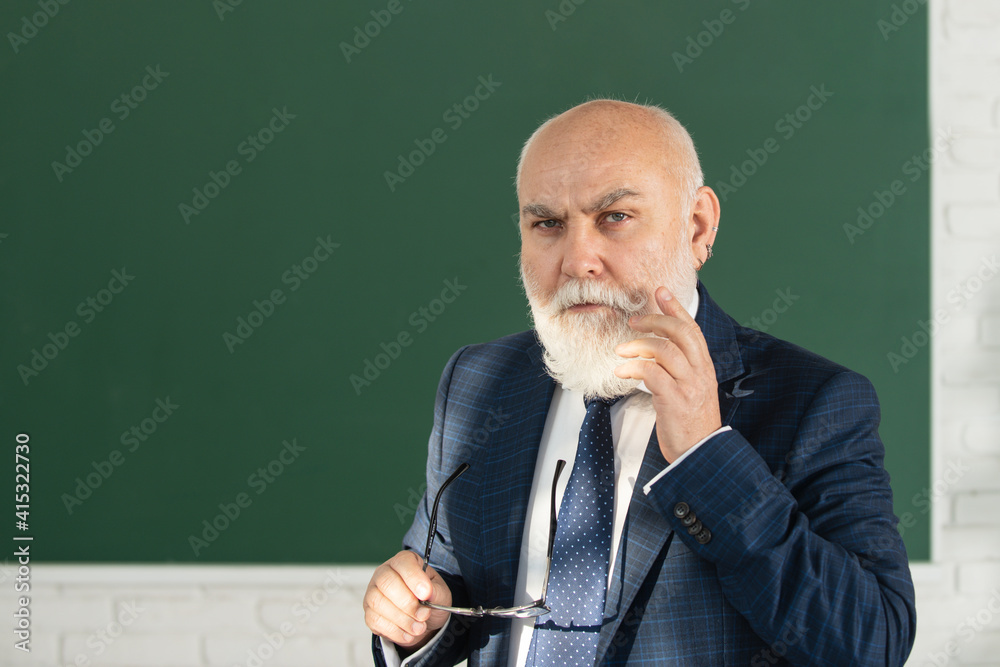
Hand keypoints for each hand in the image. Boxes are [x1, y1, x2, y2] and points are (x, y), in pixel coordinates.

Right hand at [363, 550, 452, 649]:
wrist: (422, 620)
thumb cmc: (429, 600)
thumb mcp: (441, 593)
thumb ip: (436, 592)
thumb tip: (428, 592)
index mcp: (404, 561)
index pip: (403, 562)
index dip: (414, 577)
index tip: (426, 594)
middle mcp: (384, 573)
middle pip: (386, 582)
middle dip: (407, 603)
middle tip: (424, 615)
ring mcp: (373, 592)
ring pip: (379, 603)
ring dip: (402, 619)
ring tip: (419, 628)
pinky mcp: (369, 613)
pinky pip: (375, 621)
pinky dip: (395, 631)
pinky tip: (408, 634)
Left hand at [614, 286, 721, 462]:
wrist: (699, 453)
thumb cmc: (690, 422)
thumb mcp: (689, 389)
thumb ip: (678, 369)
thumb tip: (655, 350)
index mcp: (704, 366)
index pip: (692, 329)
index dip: (676, 308)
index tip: (660, 291)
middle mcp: (700, 371)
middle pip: (680, 332)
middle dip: (655, 320)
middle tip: (634, 320)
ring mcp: (689, 385)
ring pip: (666, 350)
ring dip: (639, 345)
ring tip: (621, 349)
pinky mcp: (675, 400)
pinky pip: (653, 374)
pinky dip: (634, 367)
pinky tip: (622, 370)